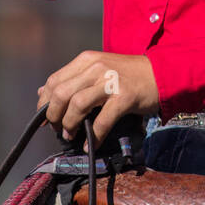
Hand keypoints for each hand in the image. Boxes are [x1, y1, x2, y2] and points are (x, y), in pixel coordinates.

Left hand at [36, 51, 159, 147]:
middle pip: (62, 92)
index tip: (44, 119)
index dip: (44, 102)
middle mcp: (95, 67)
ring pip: (77, 104)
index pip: (54, 80)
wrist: (161, 73)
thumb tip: (43, 92)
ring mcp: (110, 81)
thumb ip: (72, 79)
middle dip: (53, 115)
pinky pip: (102, 120)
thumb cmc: (127, 74)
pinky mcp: (125, 97)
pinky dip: (92, 136)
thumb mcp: (97, 70)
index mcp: (86, 60)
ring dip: (69, 124)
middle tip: (57, 129)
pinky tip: (89, 144)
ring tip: (70, 135)